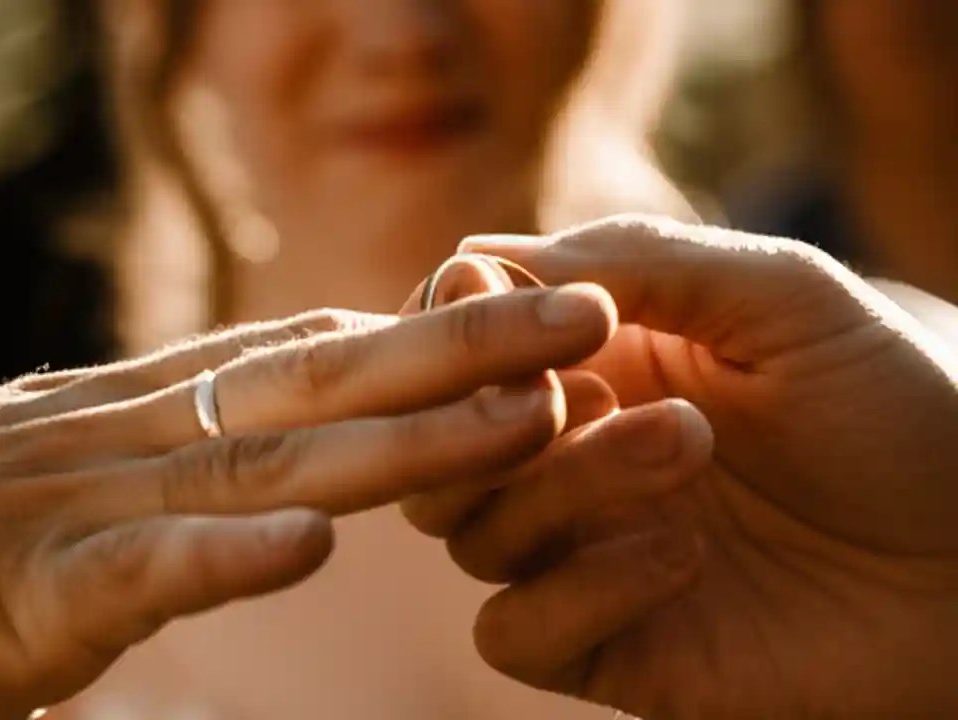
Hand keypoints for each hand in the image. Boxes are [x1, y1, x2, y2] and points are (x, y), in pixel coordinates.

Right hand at [0, 287, 615, 719]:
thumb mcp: (58, 487)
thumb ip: (163, 475)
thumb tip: (259, 492)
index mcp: (143, 412)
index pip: (304, 354)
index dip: (426, 330)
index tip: (527, 307)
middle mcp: (131, 433)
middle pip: (323, 380)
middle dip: (462, 343)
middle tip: (591, 305)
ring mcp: (82, 505)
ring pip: (267, 459)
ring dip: (400, 438)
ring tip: (523, 411)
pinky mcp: (23, 595)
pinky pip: (137, 567)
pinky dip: (219, 554)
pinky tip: (303, 545)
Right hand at [412, 216, 957, 717]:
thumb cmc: (899, 413)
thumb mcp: (784, 295)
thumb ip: (642, 259)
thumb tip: (474, 257)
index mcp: (596, 368)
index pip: (459, 345)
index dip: (451, 324)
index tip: (487, 300)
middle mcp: (571, 462)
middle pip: (439, 445)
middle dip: (489, 408)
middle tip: (582, 384)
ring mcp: (583, 558)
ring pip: (471, 529)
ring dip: (567, 481)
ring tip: (692, 446)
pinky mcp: (606, 650)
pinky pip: (514, 633)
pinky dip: (575, 591)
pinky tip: (683, 558)